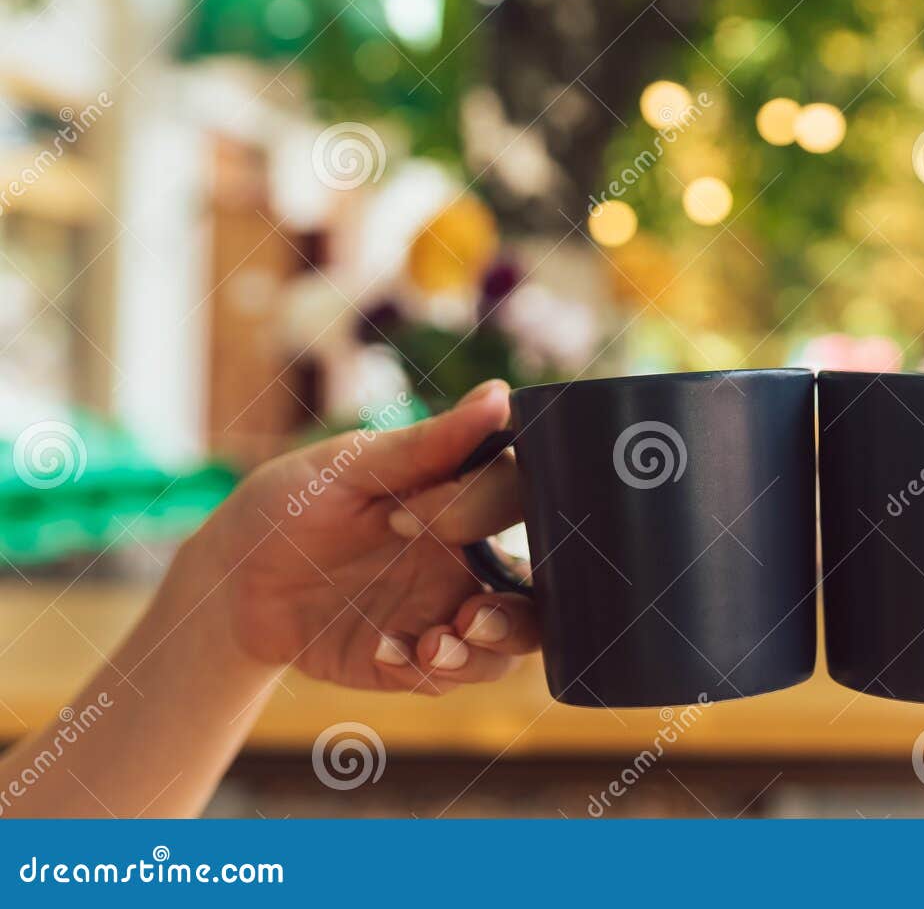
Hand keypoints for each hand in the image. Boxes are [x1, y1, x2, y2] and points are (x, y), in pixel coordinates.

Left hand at [184, 380, 538, 693]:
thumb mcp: (349, 466)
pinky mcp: (416, 659)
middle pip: (544, 588)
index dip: (481, 509)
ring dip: (485, 652)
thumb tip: (500, 394)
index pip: (521, 498)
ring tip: (432, 648)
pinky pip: (450, 676)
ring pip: (511, 643)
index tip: (404, 517)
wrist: (231, 582)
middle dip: (520, 613)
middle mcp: (470, 556)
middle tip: (468, 617)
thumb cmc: (292, 504)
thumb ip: (429, 444)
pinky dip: (428, 671)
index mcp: (464, 499)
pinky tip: (381, 651)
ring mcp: (447, 610)